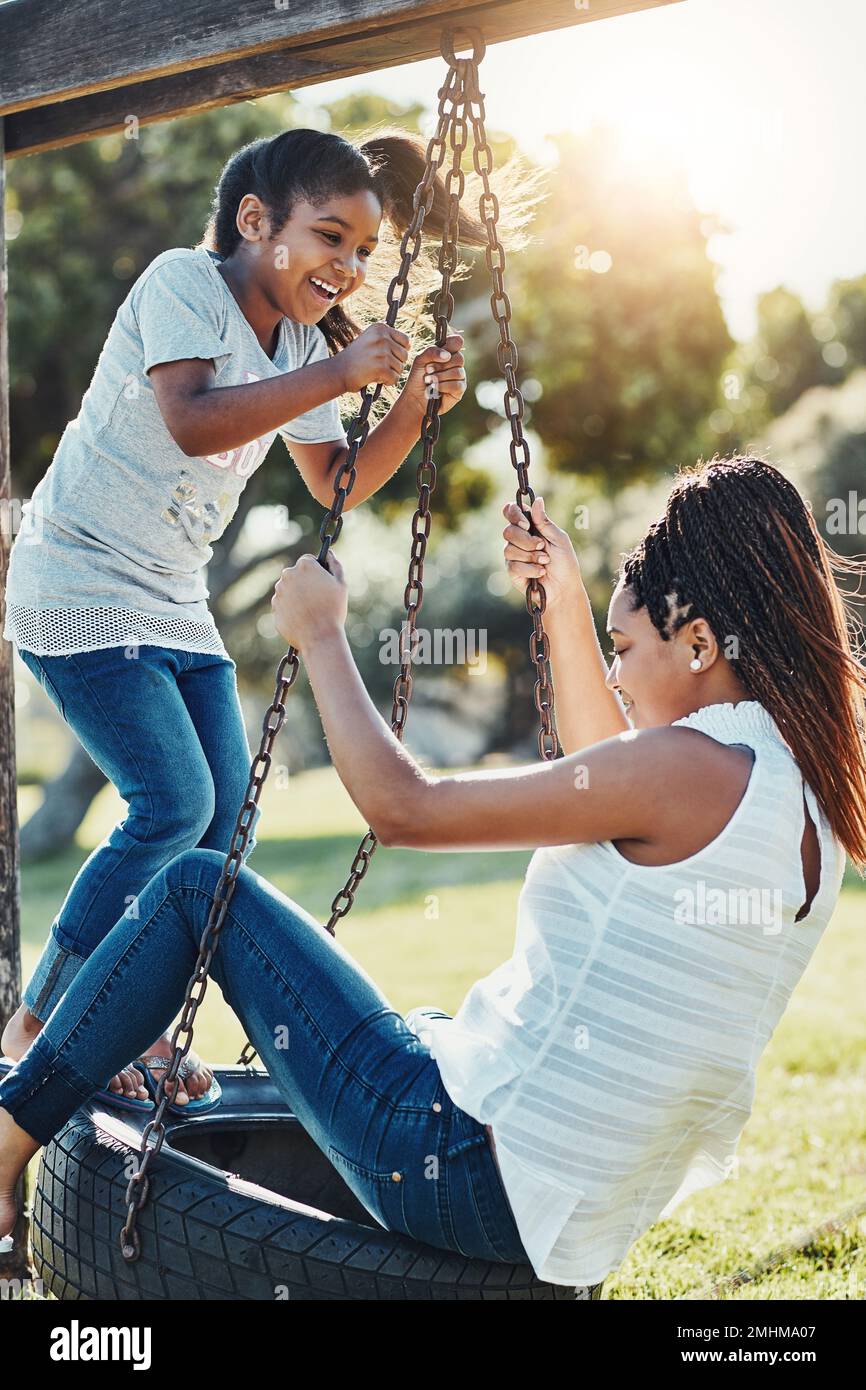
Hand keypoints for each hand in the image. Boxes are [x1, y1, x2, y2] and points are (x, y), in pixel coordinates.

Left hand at [271, 550, 347, 650]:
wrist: (319, 637)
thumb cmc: (333, 610)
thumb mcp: (341, 584)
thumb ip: (334, 564)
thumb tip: (328, 553)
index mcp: (304, 566)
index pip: (307, 560)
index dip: (316, 569)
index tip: (322, 580)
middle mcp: (288, 576)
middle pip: (296, 574)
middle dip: (305, 582)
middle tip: (318, 597)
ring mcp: (279, 592)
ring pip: (288, 589)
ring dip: (297, 595)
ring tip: (311, 609)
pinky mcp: (275, 607)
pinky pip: (283, 604)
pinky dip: (291, 608)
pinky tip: (303, 617)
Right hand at [338, 322, 410, 392]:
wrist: (337, 371)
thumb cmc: (355, 359)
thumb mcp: (370, 341)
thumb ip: (388, 340)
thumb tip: (409, 345)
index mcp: (380, 328)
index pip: (405, 340)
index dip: (398, 352)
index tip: (385, 356)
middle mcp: (382, 337)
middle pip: (405, 355)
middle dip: (394, 364)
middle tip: (378, 366)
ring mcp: (382, 352)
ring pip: (400, 368)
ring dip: (390, 373)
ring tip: (374, 371)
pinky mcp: (381, 367)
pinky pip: (395, 379)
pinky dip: (387, 382)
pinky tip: (375, 378)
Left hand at [401, 332, 465, 415]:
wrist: (414, 398)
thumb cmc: (417, 378)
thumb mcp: (420, 361)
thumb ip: (431, 352)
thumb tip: (447, 355)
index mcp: (447, 353)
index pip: (457, 342)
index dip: (451, 345)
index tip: (442, 352)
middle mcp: (456, 363)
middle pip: (459, 358)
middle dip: (441, 365)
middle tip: (428, 370)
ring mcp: (460, 377)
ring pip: (457, 372)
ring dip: (440, 376)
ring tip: (428, 381)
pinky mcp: (460, 390)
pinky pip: (457, 384)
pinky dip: (443, 386)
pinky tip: (435, 389)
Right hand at [501, 496, 582, 613]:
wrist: (563, 589)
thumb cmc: (565, 563)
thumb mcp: (559, 539)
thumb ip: (545, 521)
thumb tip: (537, 500)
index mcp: (530, 527)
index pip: (511, 512)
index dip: (514, 514)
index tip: (526, 524)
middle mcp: (519, 539)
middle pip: (508, 530)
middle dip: (527, 540)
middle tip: (542, 546)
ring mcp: (514, 555)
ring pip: (509, 548)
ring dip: (531, 556)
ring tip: (545, 562)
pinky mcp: (512, 571)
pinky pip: (513, 565)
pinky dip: (530, 569)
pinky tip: (540, 573)